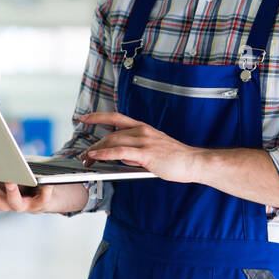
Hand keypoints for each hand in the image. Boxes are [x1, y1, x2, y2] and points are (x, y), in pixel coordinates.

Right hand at [0, 159, 82, 213]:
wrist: (42, 195)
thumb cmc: (13, 181)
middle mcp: (2, 202)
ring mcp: (21, 205)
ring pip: (13, 202)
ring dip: (10, 192)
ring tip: (10, 181)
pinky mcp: (39, 204)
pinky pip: (42, 200)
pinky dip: (44, 193)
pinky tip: (44, 184)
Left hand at [77, 111, 199, 182]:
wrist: (194, 162)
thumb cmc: (175, 158)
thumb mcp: (152, 150)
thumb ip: (136, 152)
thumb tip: (121, 157)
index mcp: (143, 128)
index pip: (116, 117)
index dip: (98, 116)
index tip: (84, 117)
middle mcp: (142, 131)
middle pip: (111, 135)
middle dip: (94, 145)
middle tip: (84, 155)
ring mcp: (144, 141)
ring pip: (113, 142)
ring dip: (96, 151)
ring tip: (86, 159)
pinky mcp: (147, 153)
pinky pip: (120, 152)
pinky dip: (105, 153)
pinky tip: (95, 156)